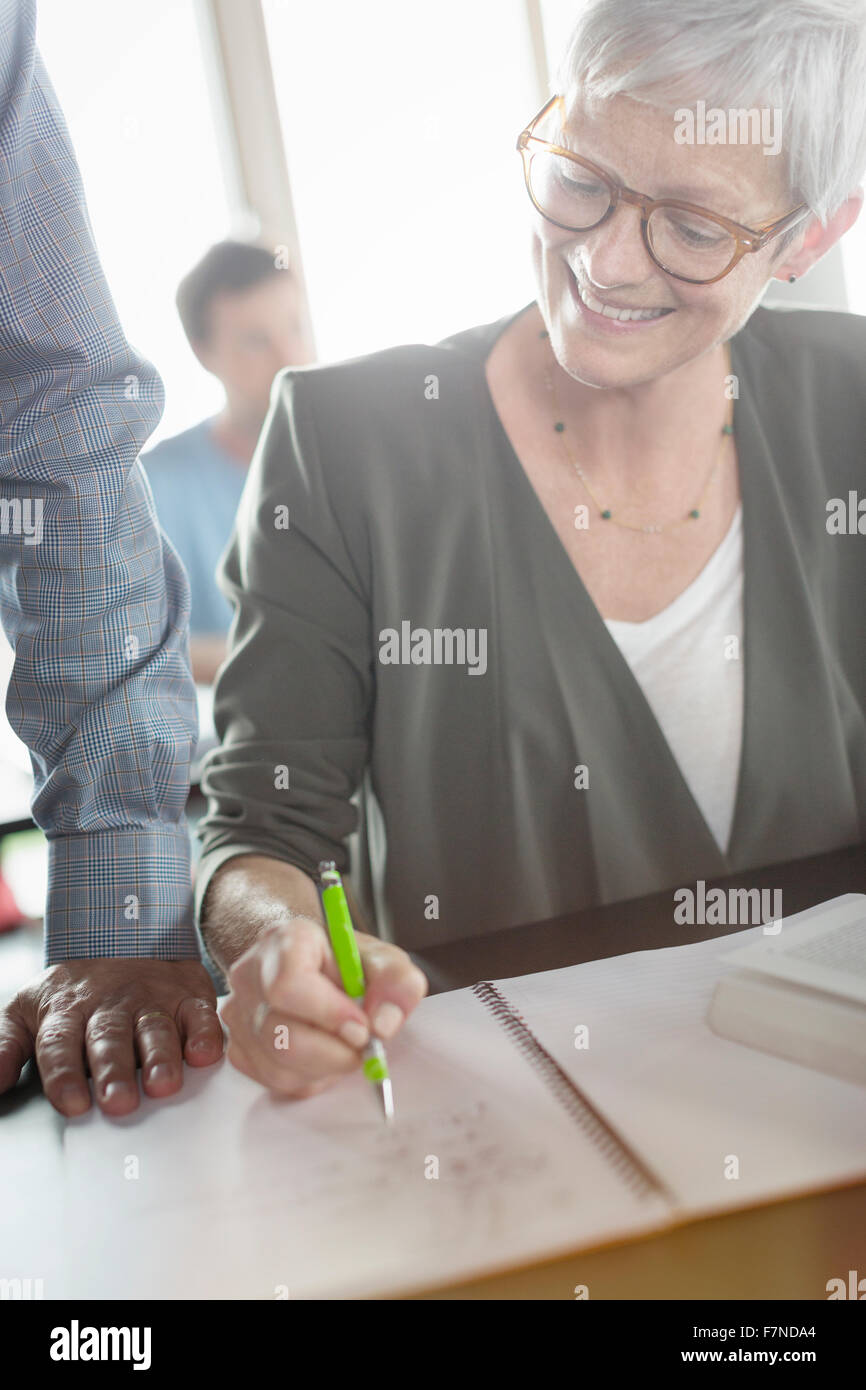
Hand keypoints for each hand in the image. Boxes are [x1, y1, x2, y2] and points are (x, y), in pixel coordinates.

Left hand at [0, 958, 223, 1116]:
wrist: (124, 931)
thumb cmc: (73, 989)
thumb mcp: (27, 1009)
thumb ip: (4, 1046)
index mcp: (67, 1011)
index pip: (60, 1044)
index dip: (65, 1074)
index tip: (72, 1104)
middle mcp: (110, 1005)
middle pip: (109, 1039)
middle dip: (114, 1070)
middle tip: (119, 1102)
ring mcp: (152, 999)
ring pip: (155, 1028)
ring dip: (160, 1056)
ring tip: (162, 1084)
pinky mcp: (188, 995)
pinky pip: (200, 1014)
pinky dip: (205, 1033)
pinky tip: (204, 1054)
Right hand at [221, 917, 427, 1097]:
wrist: (314, 968)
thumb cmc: (347, 964)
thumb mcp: (385, 961)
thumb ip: (396, 984)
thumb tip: (383, 1024)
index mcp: (285, 941)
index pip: (289, 985)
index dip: (329, 1015)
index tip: (361, 1027)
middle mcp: (251, 974)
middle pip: (283, 1035)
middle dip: (333, 1052)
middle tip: (362, 1045)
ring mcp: (238, 1013)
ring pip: (278, 1065)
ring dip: (324, 1067)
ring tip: (342, 1045)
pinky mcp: (238, 1046)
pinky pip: (273, 1081)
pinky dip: (307, 1077)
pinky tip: (322, 1053)